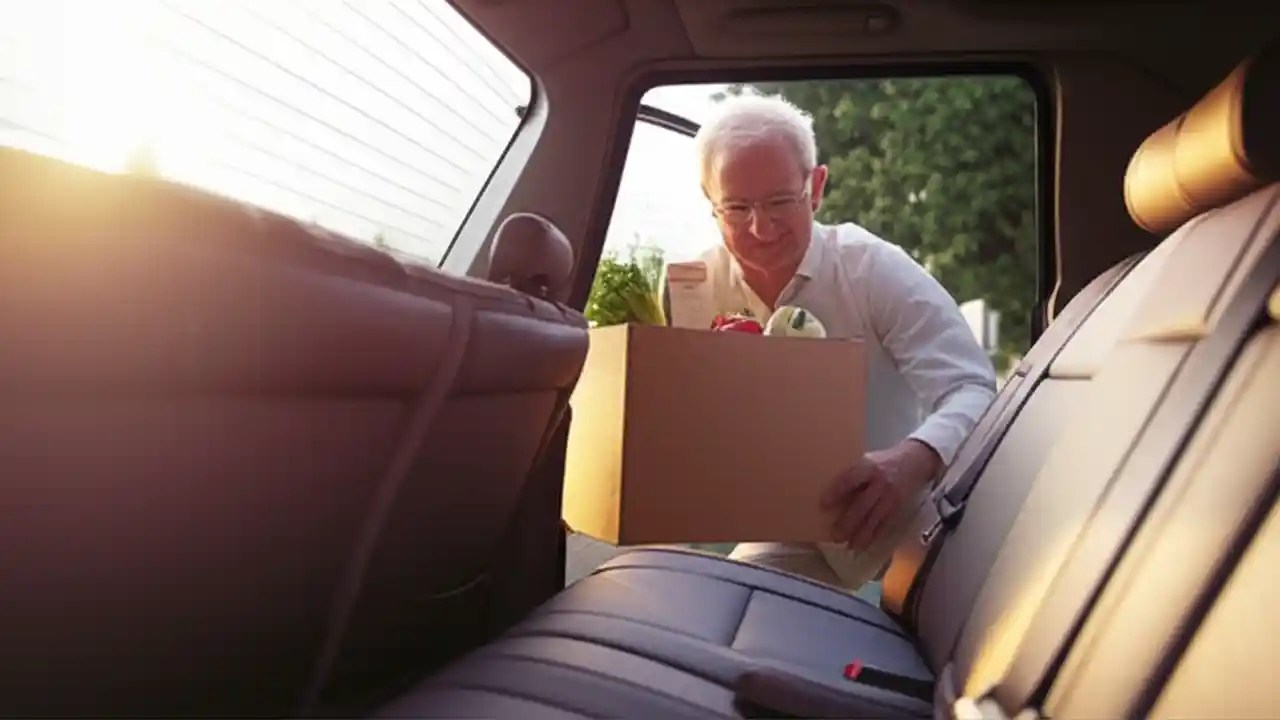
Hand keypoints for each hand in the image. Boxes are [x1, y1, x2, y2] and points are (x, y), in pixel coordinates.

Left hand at [819, 439, 941, 550]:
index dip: (837, 491)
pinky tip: (864, 545)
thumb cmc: (884, 461)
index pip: (850, 479)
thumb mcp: (868, 460)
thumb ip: (853, 474)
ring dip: (861, 535)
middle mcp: (880, 482)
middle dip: (849, 522)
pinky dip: (874, 536)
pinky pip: (885, 524)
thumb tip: (829, 492)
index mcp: (869, 466)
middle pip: (863, 504)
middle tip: (835, 535)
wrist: (916, 459)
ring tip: (849, 546)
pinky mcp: (898, 507)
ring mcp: (891, 496)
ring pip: (874, 518)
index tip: (824, 504)